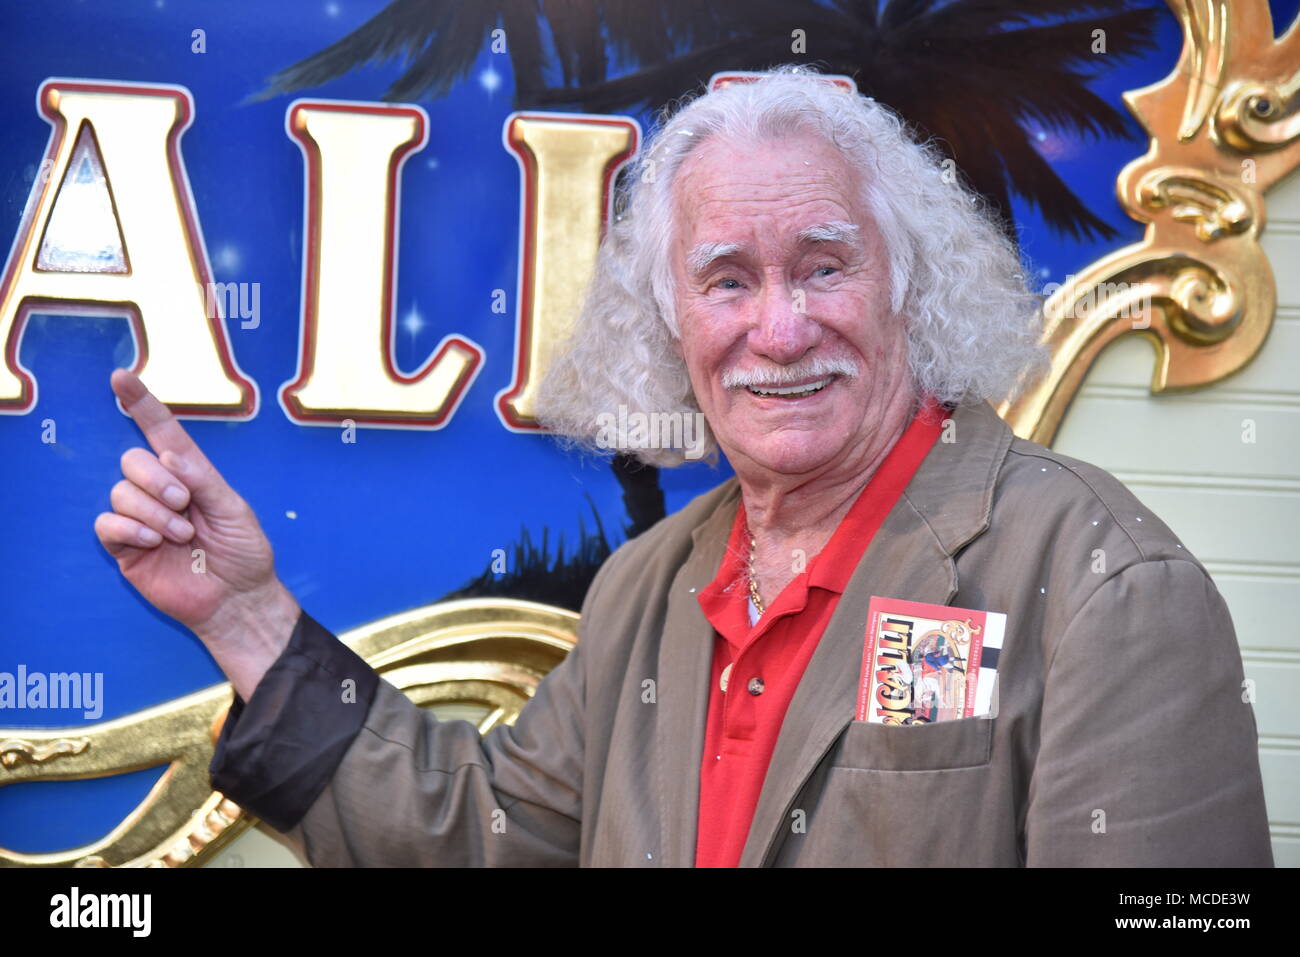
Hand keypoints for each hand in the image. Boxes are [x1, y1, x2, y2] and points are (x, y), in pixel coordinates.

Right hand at [95, 369, 297, 692]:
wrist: (238, 599)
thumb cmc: (243, 553)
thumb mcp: (234, 510)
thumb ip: (203, 480)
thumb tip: (168, 456)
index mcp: (190, 476)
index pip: (162, 433)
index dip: (142, 405)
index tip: (121, 377)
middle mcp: (161, 492)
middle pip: (132, 460)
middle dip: (156, 479)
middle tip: (185, 504)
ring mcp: (141, 519)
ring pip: (120, 492)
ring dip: (152, 511)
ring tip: (181, 533)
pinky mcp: (126, 548)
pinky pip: (106, 523)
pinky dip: (130, 528)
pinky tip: (155, 542)